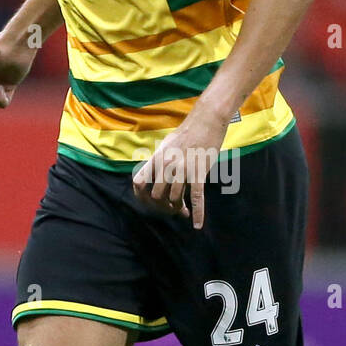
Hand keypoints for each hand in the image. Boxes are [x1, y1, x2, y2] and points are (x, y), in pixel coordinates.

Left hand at [132, 109, 228, 229]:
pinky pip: (196, 198)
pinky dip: (197, 213)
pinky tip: (197, 224)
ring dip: (178, 207)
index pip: (139, 183)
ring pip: (174, 198)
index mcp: (157, 158)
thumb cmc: (187, 132)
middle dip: (163, 205)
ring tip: (184, 211)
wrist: (206, 121)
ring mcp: (182, 169)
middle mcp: (166, 165)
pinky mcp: (198, 172)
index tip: (151, 203)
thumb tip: (153, 176)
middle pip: (157, 195)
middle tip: (172, 208)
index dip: (142, 197)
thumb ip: (159, 162)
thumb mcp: (166, 145)